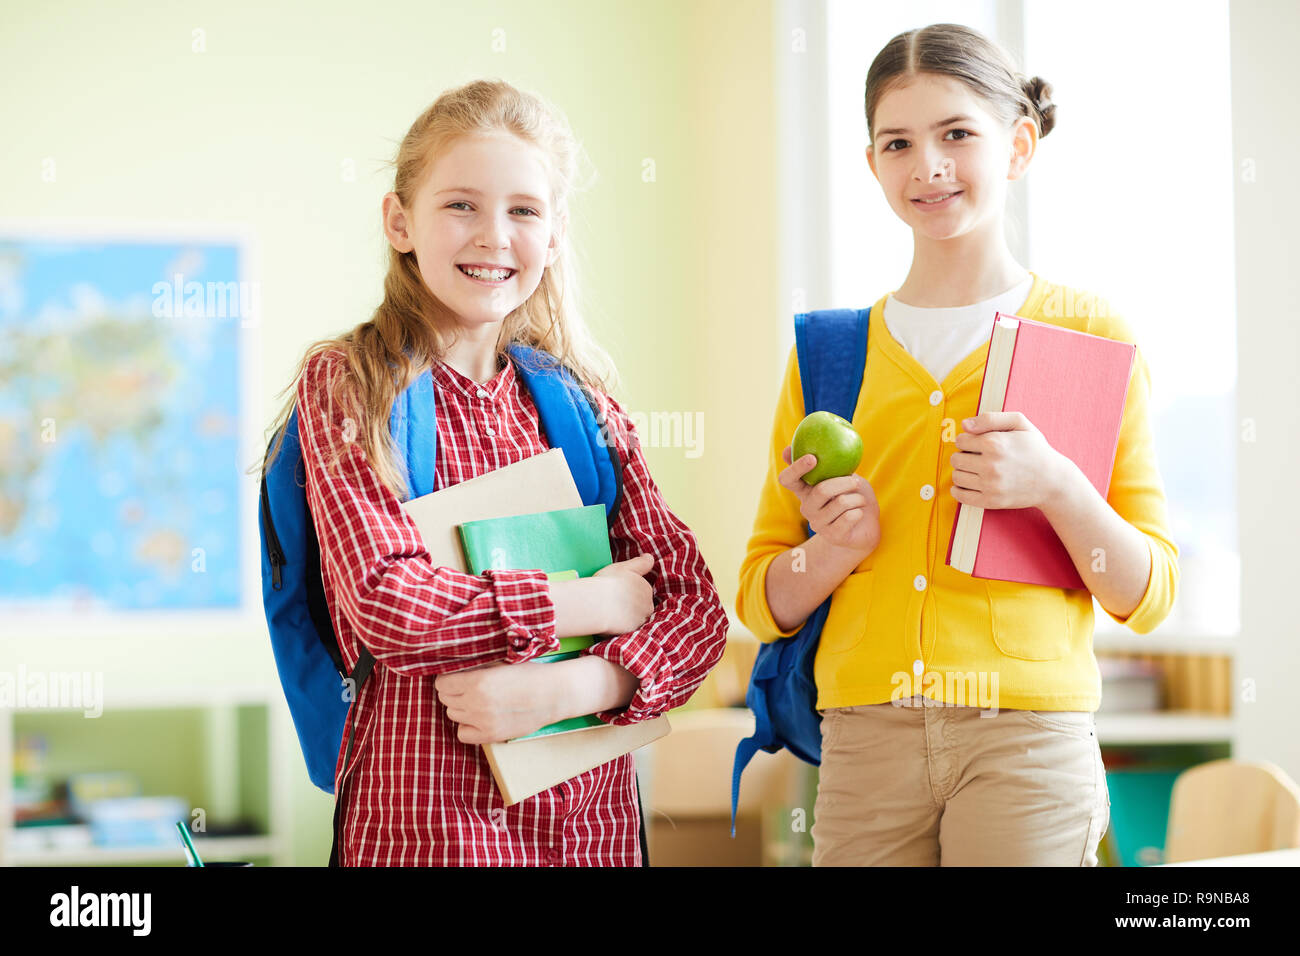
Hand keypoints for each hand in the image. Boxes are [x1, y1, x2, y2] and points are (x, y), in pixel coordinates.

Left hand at [434, 662, 561, 744]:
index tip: (455, 676)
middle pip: (445, 699)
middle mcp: (476, 703)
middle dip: (452, 692)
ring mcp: (483, 721)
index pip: (442, 683)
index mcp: (478, 681)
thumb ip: (476, 666)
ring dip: (460, 707)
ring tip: (475, 700)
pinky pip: (462, 733)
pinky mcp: (491, 735)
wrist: (553, 694)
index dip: (447, 678)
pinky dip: (466, 725)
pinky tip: (477, 717)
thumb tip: (453, 666)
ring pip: (452, 715)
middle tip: (466, 687)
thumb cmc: (529, 674)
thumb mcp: (500, 662)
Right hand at [592, 553, 654, 634]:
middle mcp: (648, 604)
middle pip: (640, 607)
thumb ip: (640, 563)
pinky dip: (620, 627)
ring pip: (634, 619)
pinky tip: (610, 622)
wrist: (596, 603)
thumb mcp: (624, 567)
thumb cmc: (608, 582)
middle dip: (629, 606)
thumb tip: (650, 557)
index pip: (641, 592)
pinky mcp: (632, 630)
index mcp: (646, 588)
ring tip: (610, 613)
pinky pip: (627, 629)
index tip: (615, 591)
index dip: (627, 592)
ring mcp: (641, 619)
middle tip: (611, 603)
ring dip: (626, 617)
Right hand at [779, 445, 879, 556]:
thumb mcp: (842, 474)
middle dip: (844, 482)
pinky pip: (849, 517)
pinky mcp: (833, 536)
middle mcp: (807, 507)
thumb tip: (796, 445)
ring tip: (860, 500)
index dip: (797, 468)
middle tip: (856, 482)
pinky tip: (859, 514)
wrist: (866, 527)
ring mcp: (818, 524)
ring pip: (840, 503)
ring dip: (857, 498)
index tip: (813, 458)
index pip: (787, 479)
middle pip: (821, 490)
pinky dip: (860, 511)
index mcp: (804, 490)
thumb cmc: (852, 495)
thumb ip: (828, 461)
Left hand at [950, 411, 1070, 509]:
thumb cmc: (1035, 449)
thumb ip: (990, 418)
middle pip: (955, 459)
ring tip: (976, 470)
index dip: (967, 440)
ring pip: (957, 477)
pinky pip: (959, 496)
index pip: (960, 440)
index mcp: (995, 443)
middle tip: (976, 457)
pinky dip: (959, 490)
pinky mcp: (991, 501)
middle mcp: (990, 465)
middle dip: (963, 456)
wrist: (1053, 480)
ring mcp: (990, 485)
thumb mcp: (1019, 423)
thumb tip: (964, 425)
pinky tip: (969, 484)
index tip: (977, 444)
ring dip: (962, 472)